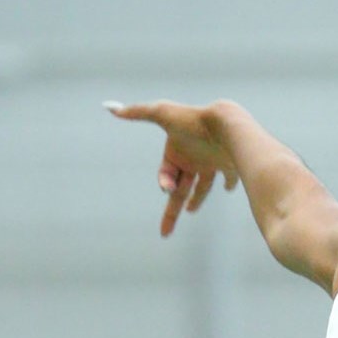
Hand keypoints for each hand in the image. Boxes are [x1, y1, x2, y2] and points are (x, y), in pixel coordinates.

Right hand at [105, 99, 240, 236]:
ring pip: (202, 186)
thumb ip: (136, 112)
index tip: (168, 188)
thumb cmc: (193, 120)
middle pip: (180, 190)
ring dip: (196, 198)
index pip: (166, 175)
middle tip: (165, 232)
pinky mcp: (228, 164)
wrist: (227, 123)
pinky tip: (228, 189)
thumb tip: (108, 106)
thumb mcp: (161, 114)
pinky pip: (229, 177)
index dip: (164, 183)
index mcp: (177, 152)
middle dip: (172, 210)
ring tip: (190, 210)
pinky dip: (229, 183)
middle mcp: (193, 159)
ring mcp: (211, 162)